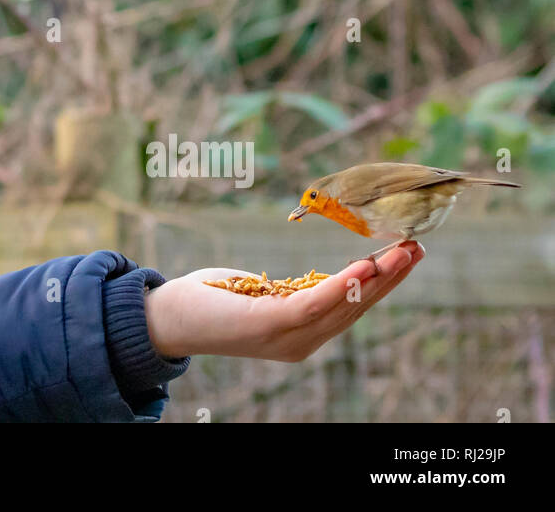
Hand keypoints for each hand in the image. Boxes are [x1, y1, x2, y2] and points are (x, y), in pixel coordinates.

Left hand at [143, 243, 424, 361]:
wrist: (169, 318)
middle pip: (357, 307)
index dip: (382, 283)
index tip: (407, 254)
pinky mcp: (269, 325)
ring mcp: (287, 337)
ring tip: (402, 252)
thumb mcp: (260, 293)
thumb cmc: (213, 300)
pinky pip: (313, 305)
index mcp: (303, 332)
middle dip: (391, 278)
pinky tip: (362, 267)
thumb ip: (290, 291)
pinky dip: (341, 287)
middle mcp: (302, 341)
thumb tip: (312, 278)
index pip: (352, 307)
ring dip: (377, 278)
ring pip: (344, 306)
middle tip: (418, 247)